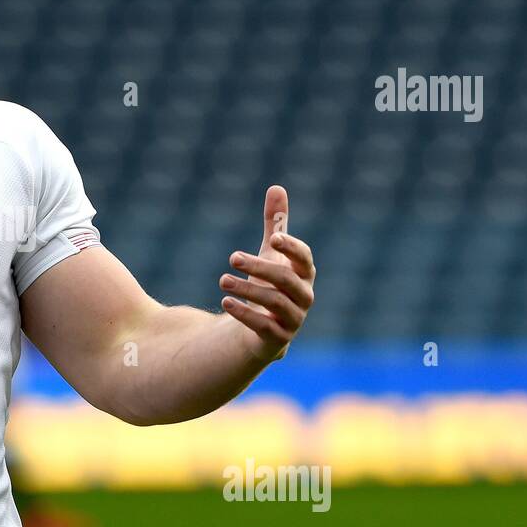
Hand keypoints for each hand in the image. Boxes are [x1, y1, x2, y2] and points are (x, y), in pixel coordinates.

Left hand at [219, 184, 315, 362]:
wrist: (263, 328)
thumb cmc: (270, 284)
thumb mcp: (271, 254)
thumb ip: (276, 224)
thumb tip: (276, 188)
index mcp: (304, 274)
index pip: (304, 258)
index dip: (292, 248)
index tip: (273, 238)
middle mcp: (303, 296)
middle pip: (286, 279)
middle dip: (259, 267)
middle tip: (232, 257)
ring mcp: (293, 319)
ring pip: (274, 302)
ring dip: (247, 289)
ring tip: (222, 280)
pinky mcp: (278, 339)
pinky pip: (264, 327)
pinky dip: (244, 314)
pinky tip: (225, 301)